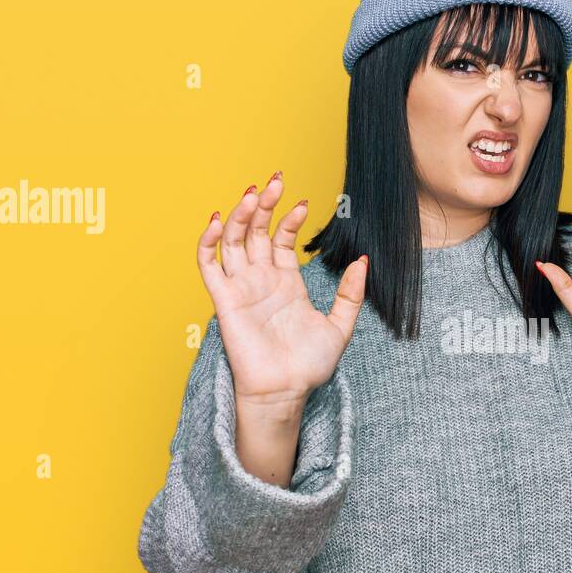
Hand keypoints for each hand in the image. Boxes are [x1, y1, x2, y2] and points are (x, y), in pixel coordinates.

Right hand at [196, 172, 367, 409]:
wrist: (287, 391)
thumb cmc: (309, 366)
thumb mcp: (340, 326)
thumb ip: (350, 294)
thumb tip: (363, 261)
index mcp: (286, 283)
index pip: (281, 239)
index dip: (290, 219)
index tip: (303, 203)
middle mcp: (262, 280)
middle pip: (256, 231)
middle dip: (263, 205)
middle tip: (274, 181)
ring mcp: (242, 288)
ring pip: (233, 240)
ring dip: (239, 214)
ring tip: (252, 192)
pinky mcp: (225, 300)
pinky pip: (209, 265)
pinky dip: (209, 241)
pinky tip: (217, 219)